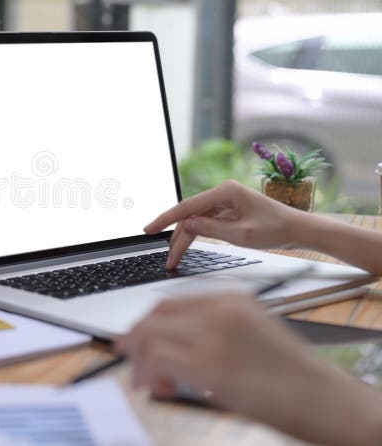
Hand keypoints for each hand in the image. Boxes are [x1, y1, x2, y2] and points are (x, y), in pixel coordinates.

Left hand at [117, 294, 381, 445]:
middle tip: (126, 357)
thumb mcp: (249, 335)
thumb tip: (170, 348)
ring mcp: (213, 337)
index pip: (171, 302)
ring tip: (145, 381)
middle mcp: (219, 311)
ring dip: (140, 360)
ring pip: (151, 336)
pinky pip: (160, 360)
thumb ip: (210, 333)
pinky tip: (159, 387)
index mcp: (230, 299)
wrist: (324, 397)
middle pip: (156, 315)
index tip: (134, 339)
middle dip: (135, 338)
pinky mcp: (210, 366)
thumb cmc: (290, 374)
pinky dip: (150, 373)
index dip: (147, 322)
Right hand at [143, 180, 305, 268]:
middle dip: (175, 237)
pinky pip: (206, 222)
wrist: (300, 230)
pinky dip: (196, 235)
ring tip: (175, 258)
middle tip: (166, 256)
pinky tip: (186, 247)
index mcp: (225, 191)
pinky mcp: (229, 211)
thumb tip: (185, 225)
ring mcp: (225, 202)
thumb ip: (210, 229)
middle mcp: (223, 193)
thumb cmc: (276, 230)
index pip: (186, 206)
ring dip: (185, 239)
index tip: (149, 229)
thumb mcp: (241, 234)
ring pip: (195, 220)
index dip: (165, 219)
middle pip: (189, 215)